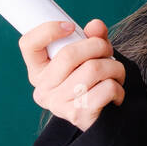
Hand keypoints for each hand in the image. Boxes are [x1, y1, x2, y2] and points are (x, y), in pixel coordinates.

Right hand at [18, 17, 125, 131]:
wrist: (98, 120)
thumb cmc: (90, 83)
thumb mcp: (87, 57)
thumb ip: (91, 38)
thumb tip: (96, 26)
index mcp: (38, 71)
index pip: (28, 44)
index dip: (47, 30)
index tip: (69, 26)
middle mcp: (43, 88)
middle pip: (69, 54)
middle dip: (98, 46)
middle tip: (108, 51)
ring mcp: (58, 103)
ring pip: (93, 69)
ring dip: (114, 67)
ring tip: (116, 72)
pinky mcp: (78, 115)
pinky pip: (106, 88)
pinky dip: (118, 87)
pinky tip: (115, 93)